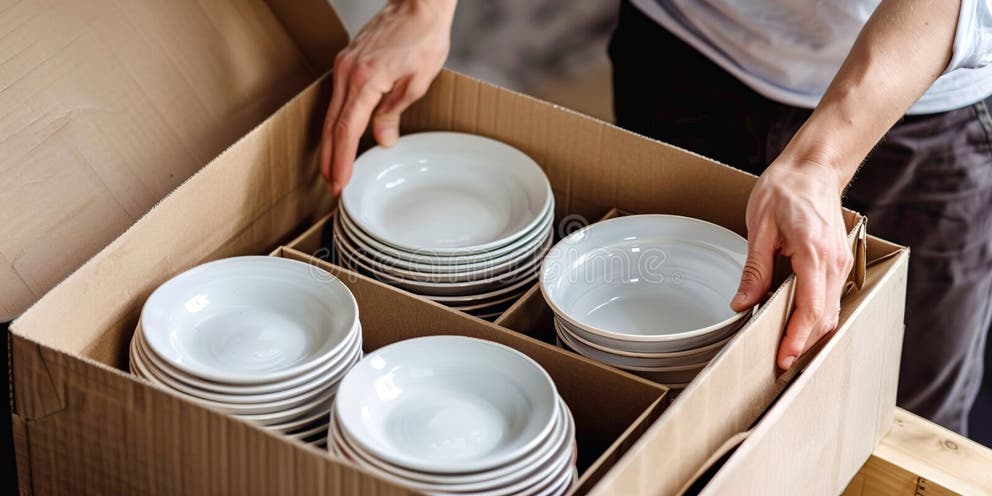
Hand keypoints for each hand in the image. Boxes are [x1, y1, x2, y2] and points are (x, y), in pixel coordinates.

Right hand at [320, 0, 455, 195]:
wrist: (418, 4)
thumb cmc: (423, 36)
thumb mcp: (417, 81)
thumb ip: (394, 112)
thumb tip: (382, 140)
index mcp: (365, 80)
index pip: (347, 130)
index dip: (342, 159)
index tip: (339, 181)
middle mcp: (348, 73)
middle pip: (332, 125)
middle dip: (331, 158)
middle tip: (332, 183)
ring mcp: (344, 66)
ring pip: (331, 112)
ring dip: (331, 142)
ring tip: (332, 166)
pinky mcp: (347, 61)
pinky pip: (336, 98)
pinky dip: (336, 121)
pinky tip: (339, 135)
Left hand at [731, 157, 853, 369]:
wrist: (813, 167)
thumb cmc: (786, 189)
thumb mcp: (759, 227)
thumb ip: (754, 270)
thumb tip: (743, 304)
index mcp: (814, 253)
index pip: (810, 309)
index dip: (797, 339)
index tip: (782, 359)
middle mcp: (834, 263)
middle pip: (824, 318)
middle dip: (804, 344)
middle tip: (779, 364)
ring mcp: (840, 263)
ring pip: (830, 312)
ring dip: (810, 334)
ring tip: (786, 351)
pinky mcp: (837, 262)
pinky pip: (830, 298)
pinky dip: (816, 317)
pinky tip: (797, 326)